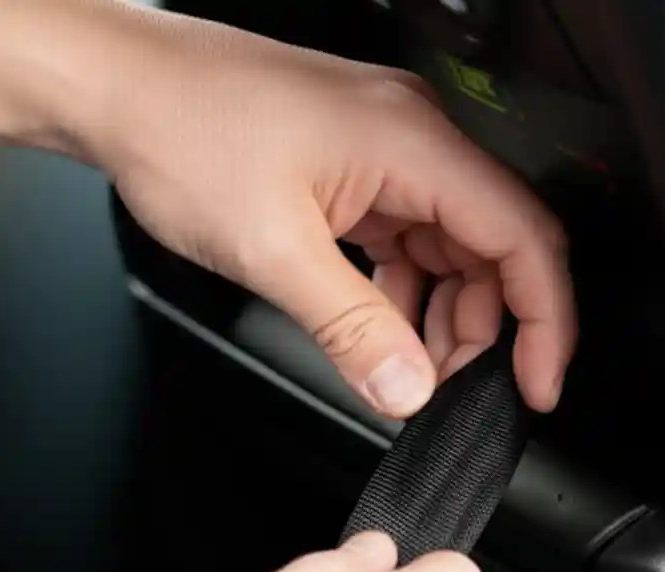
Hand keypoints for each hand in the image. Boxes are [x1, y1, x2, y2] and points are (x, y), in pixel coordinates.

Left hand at [0, 0, 575, 416]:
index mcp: (412, 144)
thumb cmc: (180, 131)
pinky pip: (403, 236)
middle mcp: (410, 138)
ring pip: (447, 246)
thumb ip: (351, 329)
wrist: (118, 88)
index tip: (537, 384)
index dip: (545, 320)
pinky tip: (375, 325)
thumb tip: (408, 388)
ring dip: (437, 314)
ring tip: (404, 368)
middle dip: (482, 328)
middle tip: (449, 390)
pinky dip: (400, 289)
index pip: (522, 236)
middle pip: (491, 246)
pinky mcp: (350, 165)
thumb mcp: (272, 251)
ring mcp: (381, 149)